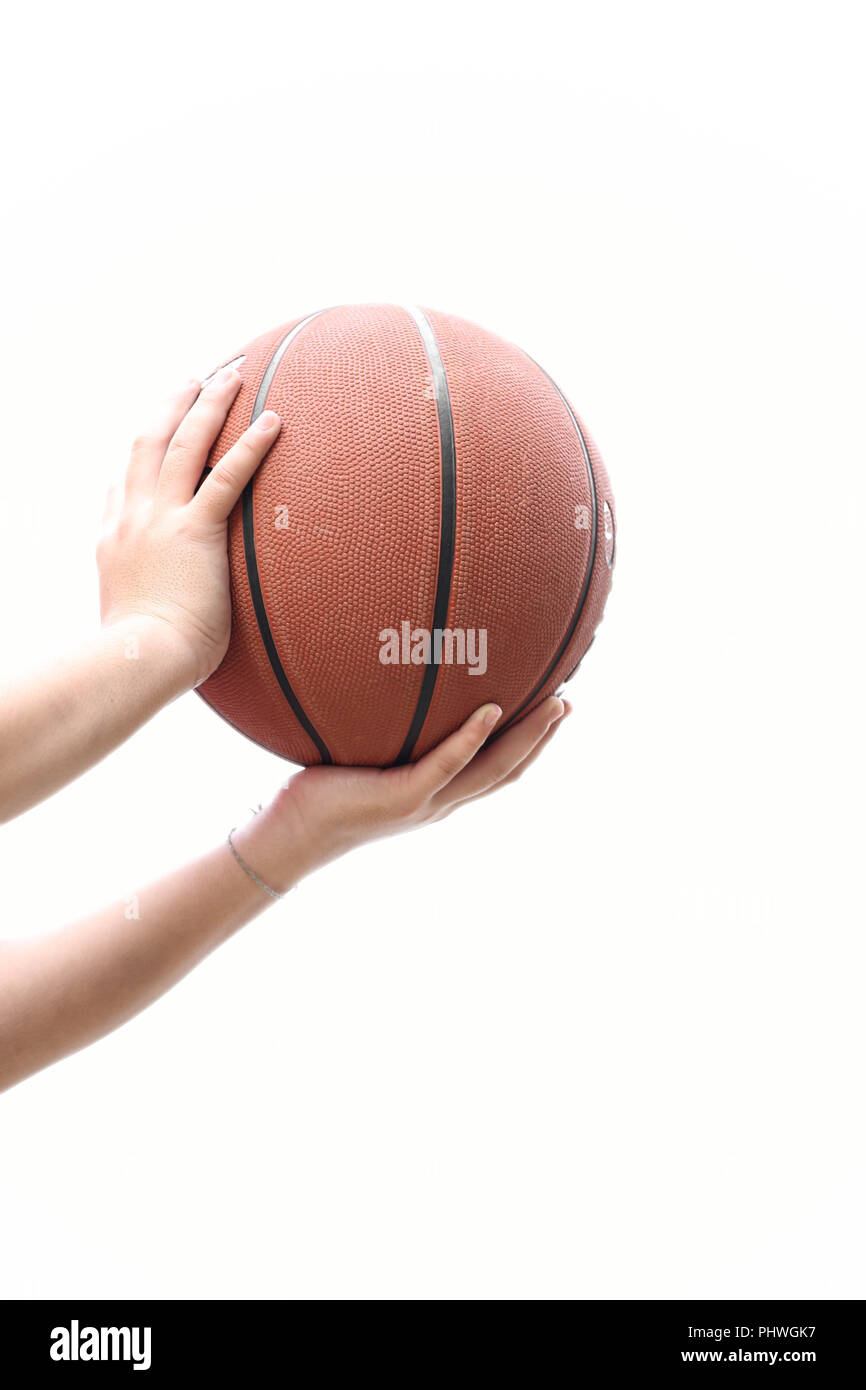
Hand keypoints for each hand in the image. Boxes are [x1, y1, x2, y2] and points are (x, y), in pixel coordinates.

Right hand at [97, 367, 280, 688]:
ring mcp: (160, 520)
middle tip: (192, 380)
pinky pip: (228, 477)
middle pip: (147, 444)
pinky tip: (273, 421)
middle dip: (171, 406)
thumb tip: (152, 617)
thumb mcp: (129, 619)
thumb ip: (139, 603)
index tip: (152, 434)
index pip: (119, 487)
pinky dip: (250, 445)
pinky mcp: (195, 531)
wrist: (140, 658)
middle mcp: (131, 520)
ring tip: (231, 376)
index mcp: (112, 541)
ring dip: (208, 406)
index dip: (137, 457)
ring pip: (184, 445)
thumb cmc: (142, 656)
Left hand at [233, 695, 569, 891]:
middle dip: (544, 738)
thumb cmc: (320, 789)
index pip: (498, 770)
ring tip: (554, 704)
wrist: (292, 833)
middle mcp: (442, 802)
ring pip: (493, 771)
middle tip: (570, 702)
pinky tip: (490, 711)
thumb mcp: (363, 751)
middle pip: (510, 771)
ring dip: (528, 738)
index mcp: (439, 793)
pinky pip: (445, 765)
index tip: (554, 709)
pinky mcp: (404, 798)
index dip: (532, 744)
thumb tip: (382, 675)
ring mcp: (427, 803)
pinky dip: (471, 739)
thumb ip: (383, 724)